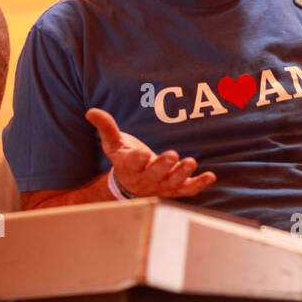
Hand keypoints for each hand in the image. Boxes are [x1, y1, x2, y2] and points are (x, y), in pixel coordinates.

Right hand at [86, 108, 215, 198]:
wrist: (132, 183)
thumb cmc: (125, 158)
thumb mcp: (113, 143)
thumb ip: (106, 127)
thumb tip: (91, 112)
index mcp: (128, 167)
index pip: (131, 164)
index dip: (137, 159)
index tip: (141, 153)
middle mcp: (145, 179)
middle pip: (154, 175)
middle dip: (163, 166)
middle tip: (173, 155)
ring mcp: (161, 186)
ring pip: (172, 183)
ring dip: (182, 174)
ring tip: (191, 162)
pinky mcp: (175, 189)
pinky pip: (188, 190)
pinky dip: (199, 184)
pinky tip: (210, 176)